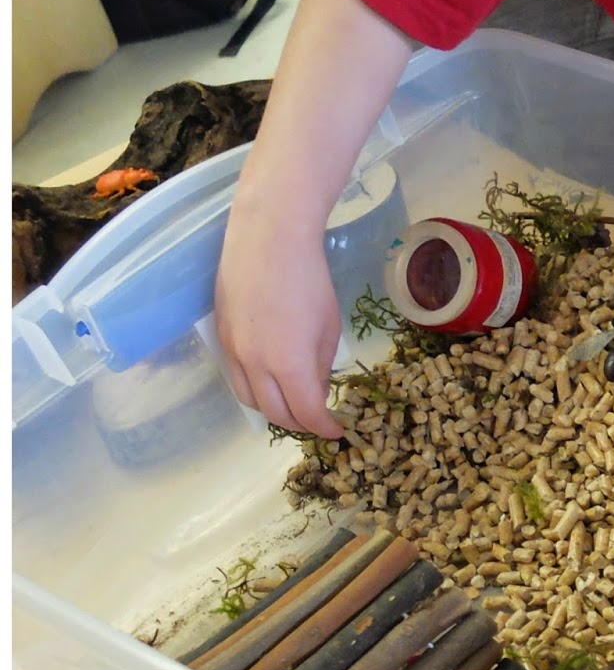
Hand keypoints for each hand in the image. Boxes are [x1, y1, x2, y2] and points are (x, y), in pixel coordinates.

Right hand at [215, 192, 346, 439]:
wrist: (268, 239)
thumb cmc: (309, 280)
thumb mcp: (328, 327)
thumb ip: (321, 365)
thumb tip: (316, 389)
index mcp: (288, 364)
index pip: (307, 414)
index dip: (325, 428)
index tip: (338, 430)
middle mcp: (254, 365)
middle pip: (275, 414)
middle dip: (300, 424)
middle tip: (318, 421)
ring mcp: (232, 351)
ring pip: (250, 400)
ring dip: (274, 410)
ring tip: (295, 405)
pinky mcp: (220, 337)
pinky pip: (235, 378)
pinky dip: (255, 389)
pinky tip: (271, 382)